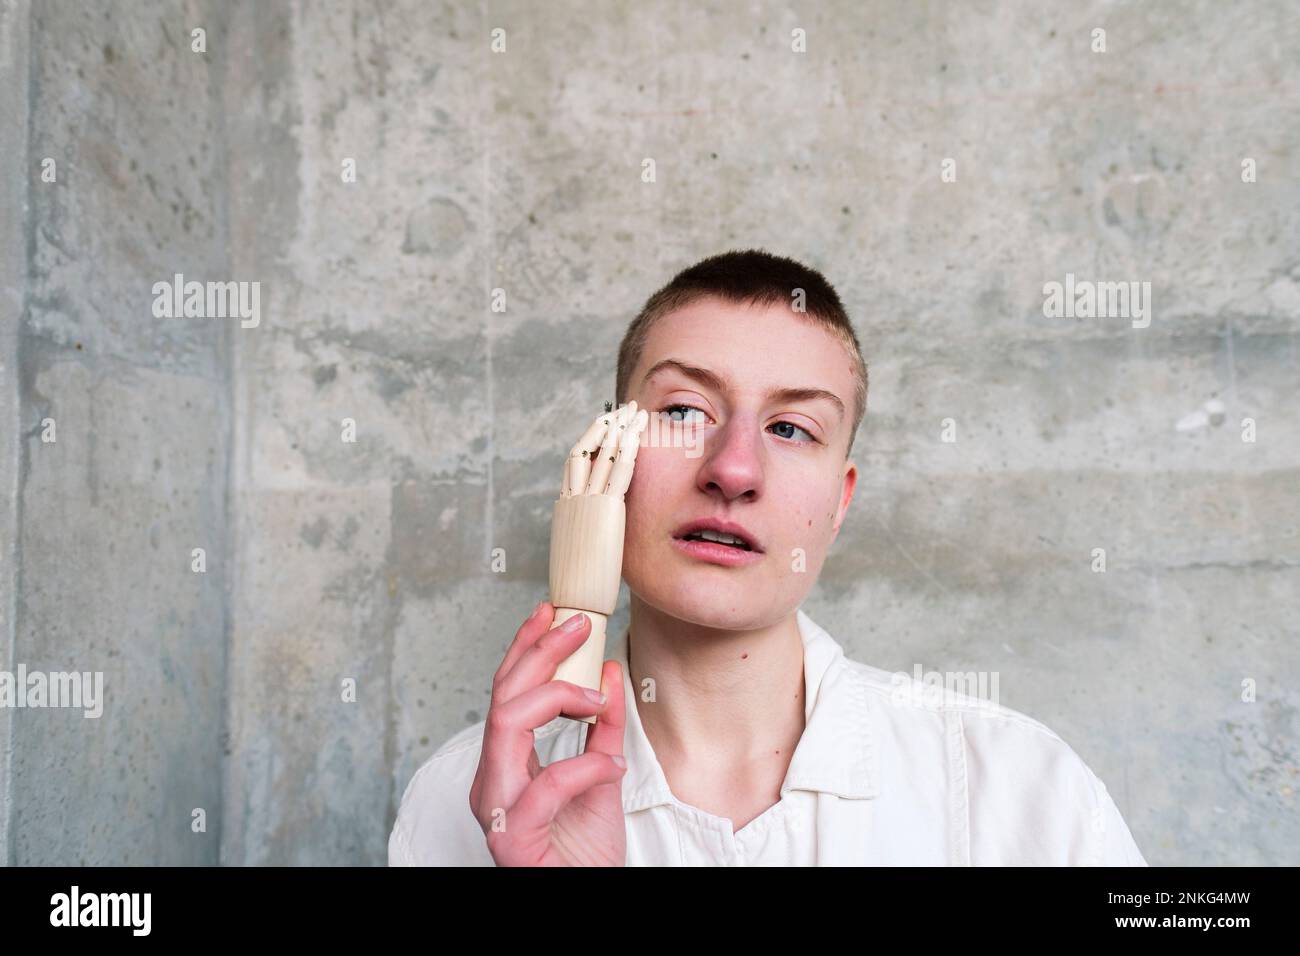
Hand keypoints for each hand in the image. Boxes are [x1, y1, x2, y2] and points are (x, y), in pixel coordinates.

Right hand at [468, 601, 627, 865]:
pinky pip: (544, 786)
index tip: (550, 612)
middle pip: (503, 697)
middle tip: (577, 626)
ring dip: (556, 698)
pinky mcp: (512, 839)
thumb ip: (605, 727)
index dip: (525, 648)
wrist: (587, 900)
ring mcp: (497, 810)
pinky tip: (610, 764)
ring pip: (506, 725)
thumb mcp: (602, 775)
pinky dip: (583, 766)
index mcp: (505, 766)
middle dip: (539, 653)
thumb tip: (609, 671)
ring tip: (597, 700)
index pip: (506, 693)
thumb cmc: (585, 853)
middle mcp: (491, 783)